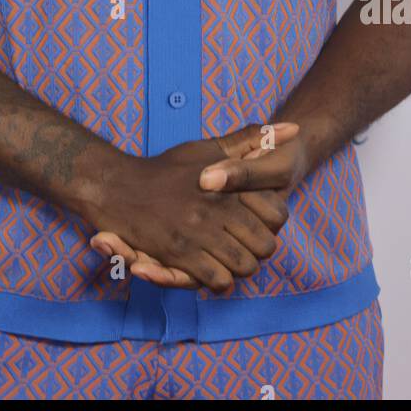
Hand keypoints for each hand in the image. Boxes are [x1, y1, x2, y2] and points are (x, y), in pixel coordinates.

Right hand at [86, 122, 298, 293]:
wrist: (119, 187)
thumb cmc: (168, 168)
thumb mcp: (209, 148)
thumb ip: (250, 139)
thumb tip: (291, 128)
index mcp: (228, 183)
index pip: (276, 215)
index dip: (272, 224)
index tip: (259, 223)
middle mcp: (216, 208)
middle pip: (264, 245)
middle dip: (259, 250)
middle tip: (247, 246)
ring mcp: (198, 232)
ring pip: (244, 266)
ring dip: (240, 268)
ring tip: (231, 260)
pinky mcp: (180, 253)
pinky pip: (218, 279)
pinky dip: (220, 281)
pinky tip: (213, 272)